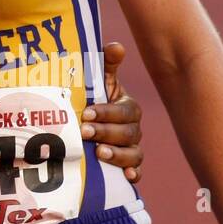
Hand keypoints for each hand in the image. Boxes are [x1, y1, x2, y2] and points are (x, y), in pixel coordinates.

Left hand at [78, 41, 143, 182]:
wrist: (87, 122)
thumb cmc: (94, 97)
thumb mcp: (98, 80)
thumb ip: (106, 64)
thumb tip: (116, 47)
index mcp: (128, 107)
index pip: (124, 111)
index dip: (107, 112)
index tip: (87, 113)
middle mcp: (133, 128)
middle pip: (128, 133)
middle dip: (106, 132)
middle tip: (85, 131)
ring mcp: (132, 147)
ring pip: (134, 153)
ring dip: (118, 154)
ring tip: (99, 153)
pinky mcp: (128, 164)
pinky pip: (137, 171)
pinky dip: (133, 174)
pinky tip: (126, 177)